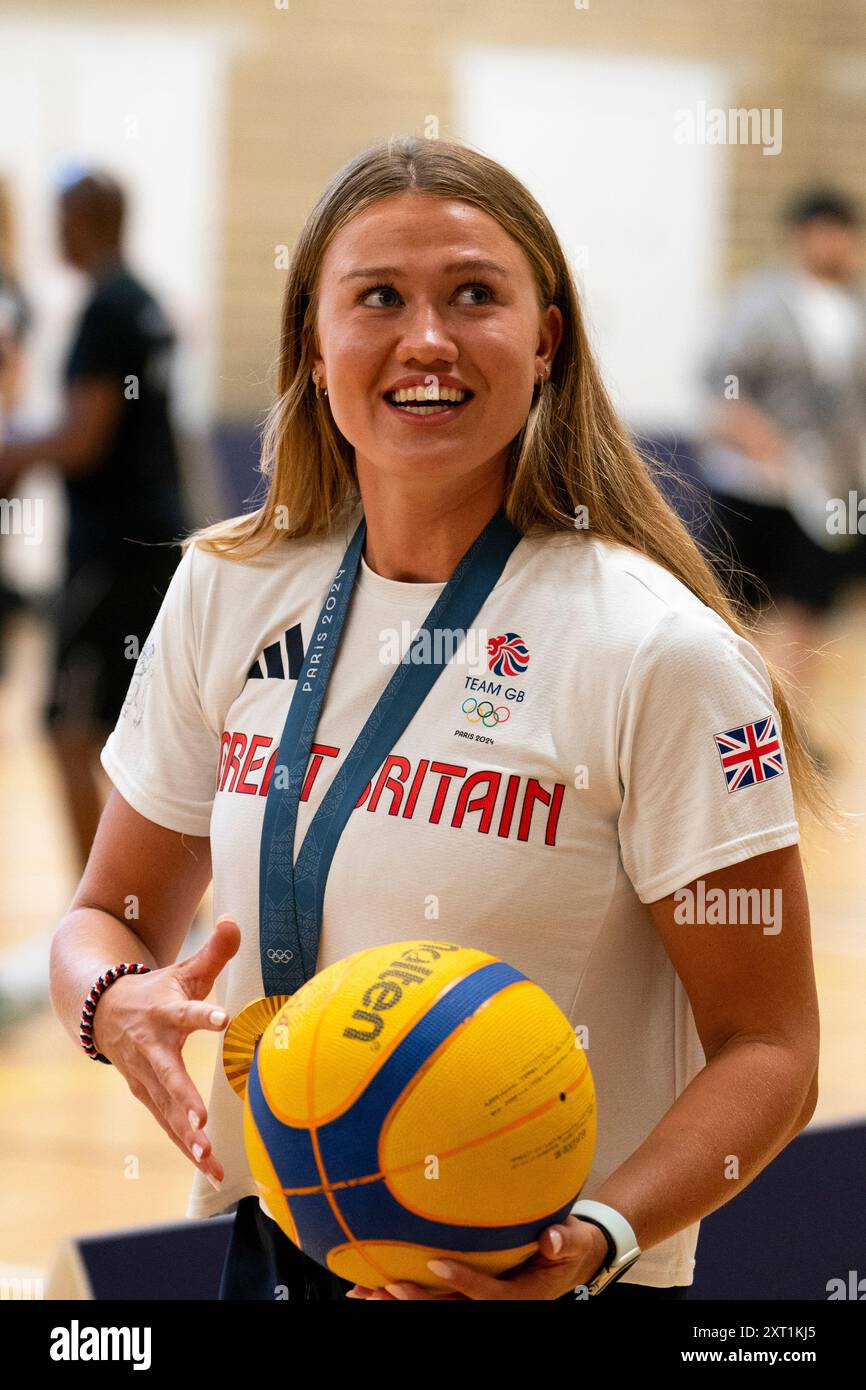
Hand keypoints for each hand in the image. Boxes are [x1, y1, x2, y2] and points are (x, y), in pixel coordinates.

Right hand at [91, 914, 240, 1188]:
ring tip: (208, 1156)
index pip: (185, 1011)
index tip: (221, 1019)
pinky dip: (188, 1150)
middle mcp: (152, 1049)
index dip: (202, 1014)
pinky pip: (169, 1127)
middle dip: (183, 1100)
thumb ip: (214, 951)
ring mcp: (146, 1077)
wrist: (103, 1013)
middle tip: (200, 1123)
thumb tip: (237, 921)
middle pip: (169, 1076)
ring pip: (166, 1110)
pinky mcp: (149, 1097)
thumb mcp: (184, 970)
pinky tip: (212, 1171)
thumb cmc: (157, 990)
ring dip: (186, 1136)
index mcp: (164, 1012)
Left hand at [346, 1216, 608, 1299]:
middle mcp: (495, 1301)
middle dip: (419, 1300)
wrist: (570, 1257)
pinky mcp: (465, 1290)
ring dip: (399, 1301)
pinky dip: (401, 1292)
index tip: (436, 1263)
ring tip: (363, 1294)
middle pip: (452, 1308)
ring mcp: (477, 1297)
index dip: (463, 1282)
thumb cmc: (569, 1246)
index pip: (489, 1294)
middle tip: (387, 1287)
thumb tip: (551, 1238)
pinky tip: (370, 1286)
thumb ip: (564, 1240)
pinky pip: (433, 1294)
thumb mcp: (573, 1243)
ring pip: (436, 1305)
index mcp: (521, 1295)